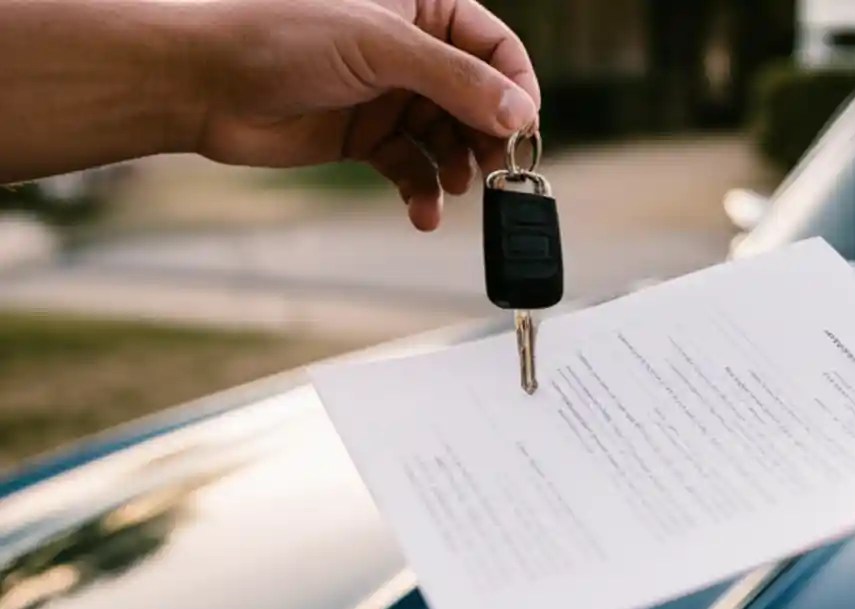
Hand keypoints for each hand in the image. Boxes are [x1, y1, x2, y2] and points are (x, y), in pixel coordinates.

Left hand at [192, 0, 539, 229]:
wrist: (201, 82)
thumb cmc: (279, 38)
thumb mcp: (380, 48)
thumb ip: (456, 79)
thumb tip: (520, 112)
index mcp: (422, 6)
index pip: (494, 46)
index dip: (515, 87)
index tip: (523, 128)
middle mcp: (412, 51)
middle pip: (478, 98)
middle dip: (489, 136)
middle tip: (497, 170)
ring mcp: (390, 96)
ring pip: (449, 137)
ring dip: (460, 167)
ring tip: (458, 188)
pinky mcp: (367, 137)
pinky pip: (414, 167)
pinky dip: (423, 191)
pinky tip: (424, 212)